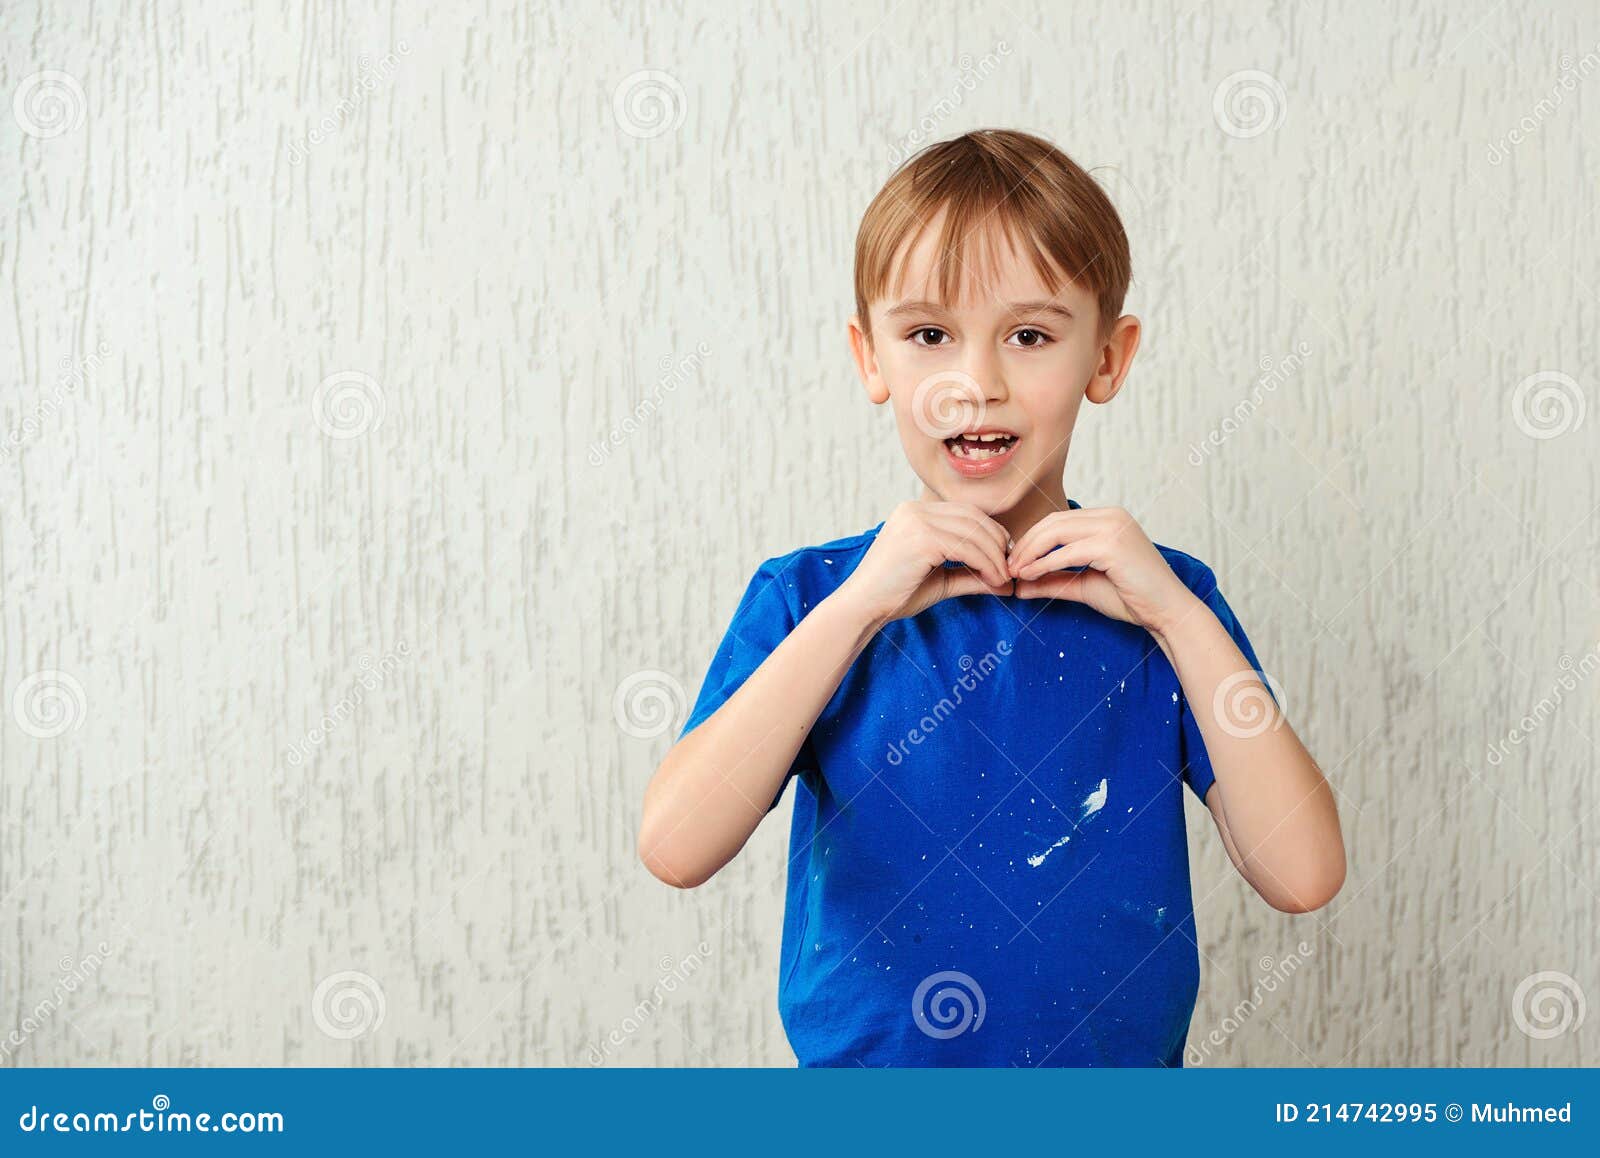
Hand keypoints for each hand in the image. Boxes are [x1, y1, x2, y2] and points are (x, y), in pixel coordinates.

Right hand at [837, 501, 1013, 622]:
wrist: (863, 607)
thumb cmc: (895, 595)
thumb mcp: (940, 580)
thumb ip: (972, 575)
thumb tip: (1008, 582)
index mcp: (915, 512)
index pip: (966, 513)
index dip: (991, 534)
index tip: (1004, 560)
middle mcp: (915, 510)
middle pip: (974, 517)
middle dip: (998, 544)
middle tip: (1009, 571)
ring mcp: (917, 521)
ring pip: (974, 532)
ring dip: (995, 557)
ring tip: (1002, 580)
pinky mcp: (922, 538)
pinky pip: (967, 547)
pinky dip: (986, 564)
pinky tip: (992, 580)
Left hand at [1006, 506, 1201, 633]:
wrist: (1167, 612)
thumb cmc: (1132, 598)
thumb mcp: (1083, 585)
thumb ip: (1052, 581)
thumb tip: (1018, 586)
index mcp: (1107, 518)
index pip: (1057, 520)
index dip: (1031, 539)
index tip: (1012, 561)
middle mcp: (1111, 515)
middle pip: (1053, 522)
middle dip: (1025, 544)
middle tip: (1006, 566)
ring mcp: (1113, 527)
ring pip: (1056, 532)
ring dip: (1030, 552)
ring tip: (1014, 572)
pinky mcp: (1112, 545)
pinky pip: (1067, 552)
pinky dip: (1043, 563)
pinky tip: (1029, 575)